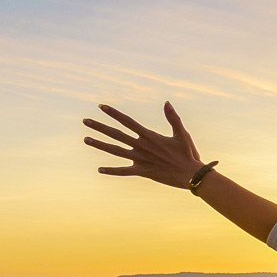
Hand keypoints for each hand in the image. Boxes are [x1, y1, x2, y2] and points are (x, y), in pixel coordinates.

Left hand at [82, 102, 203, 188]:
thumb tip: (167, 102)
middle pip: (117, 134)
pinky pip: (124, 171)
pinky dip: (112, 171)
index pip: (128, 121)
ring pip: (116, 151)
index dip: (114, 113)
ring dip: (100, 145)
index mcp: (150, 136)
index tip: (101, 107)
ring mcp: (141, 160)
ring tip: (86, 139)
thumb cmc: (187, 154)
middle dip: (100, 127)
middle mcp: (142, 146)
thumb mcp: (182, 134)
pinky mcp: (143, 172)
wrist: (191, 175)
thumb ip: (173, 117)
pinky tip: (100, 170)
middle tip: (85, 121)